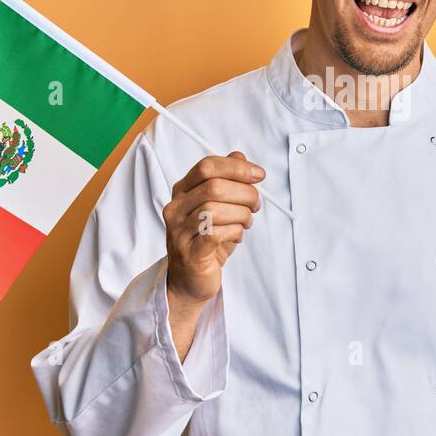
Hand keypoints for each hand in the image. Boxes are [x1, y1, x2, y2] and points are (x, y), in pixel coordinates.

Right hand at [163, 151, 263, 309]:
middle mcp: (176, 208)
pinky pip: (215, 234)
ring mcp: (179, 231)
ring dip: (241, 214)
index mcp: (182, 191)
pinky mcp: (189, 252)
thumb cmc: (206, 241)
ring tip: (246, 222)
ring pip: (215, 209)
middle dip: (244, 193)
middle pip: (214, 187)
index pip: (207, 167)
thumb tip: (239, 156)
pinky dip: (234, 232)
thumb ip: (227, 180)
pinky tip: (236, 235)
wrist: (189, 280)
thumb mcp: (219, 206)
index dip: (236, 168)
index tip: (259, 175)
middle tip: (256, 204)